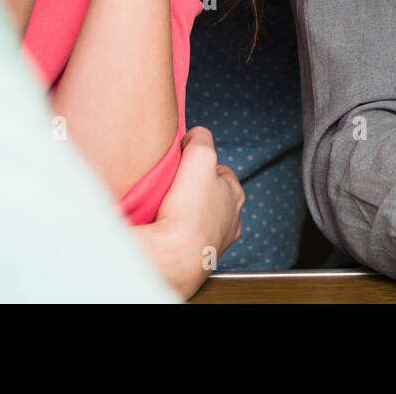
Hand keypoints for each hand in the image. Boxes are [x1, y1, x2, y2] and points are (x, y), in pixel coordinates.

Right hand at [130, 126, 244, 298]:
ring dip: (184, 215)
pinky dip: (174, 234)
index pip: (222, 173)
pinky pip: (184, 241)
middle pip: (211, 197)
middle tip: (175, 188)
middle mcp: (229, 222)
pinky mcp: (193, 260)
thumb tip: (194, 136)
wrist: (172, 257)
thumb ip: (201, 138)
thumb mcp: (200, 156)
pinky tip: (161, 230)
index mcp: (234, 196)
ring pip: (198, 221)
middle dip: (194, 191)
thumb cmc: (190, 211)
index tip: (187, 166)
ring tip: (166, 210)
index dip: (203, 165)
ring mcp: (212, 243)